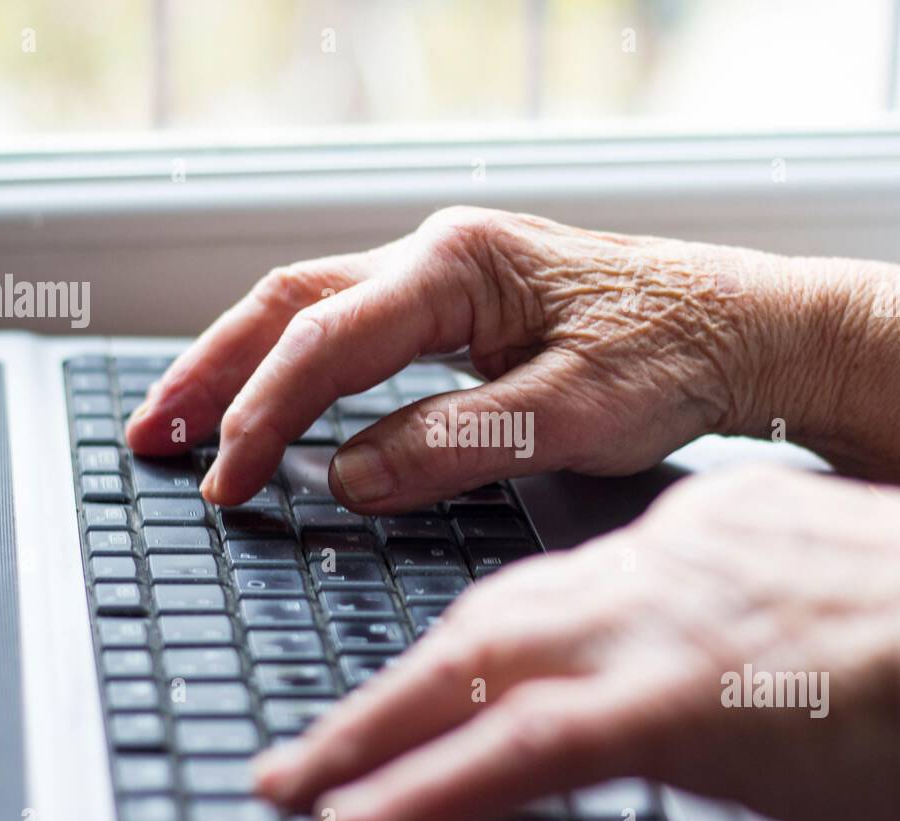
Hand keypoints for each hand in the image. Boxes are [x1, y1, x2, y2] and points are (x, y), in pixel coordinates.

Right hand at [125, 206, 815, 509]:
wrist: (746, 331)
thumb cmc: (679, 356)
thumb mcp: (570, 414)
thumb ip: (452, 446)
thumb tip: (346, 479)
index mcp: (459, 265)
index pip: (327, 344)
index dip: (263, 417)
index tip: (228, 483)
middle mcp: (440, 256)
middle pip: (290, 306)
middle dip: (212, 371)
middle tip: (153, 436)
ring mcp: (448, 279)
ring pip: (313, 312)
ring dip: (242, 365)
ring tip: (183, 421)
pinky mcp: (462, 309)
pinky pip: (354, 332)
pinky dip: (298, 369)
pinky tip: (273, 402)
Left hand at [250, 465, 899, 820]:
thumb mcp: (816, 611)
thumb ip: (733, 630)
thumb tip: (696, 674)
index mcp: (694, 538)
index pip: (548, 590)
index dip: (472, 648)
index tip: (424, 688)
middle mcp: (658, 565)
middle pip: (484, 623)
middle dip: (388, 692)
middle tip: (314, 746)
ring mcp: (661, 627)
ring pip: (475, 674)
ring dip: (374, 741)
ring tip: (303, 789)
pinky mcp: (678, 699)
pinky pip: (520, 747)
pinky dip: (429, 791)